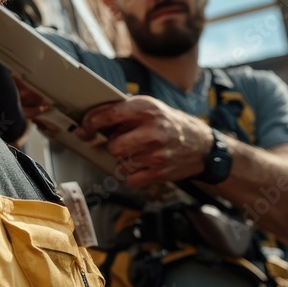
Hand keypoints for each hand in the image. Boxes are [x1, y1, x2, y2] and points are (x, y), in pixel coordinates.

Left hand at [81, 96, 214, 188]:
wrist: (202, 145)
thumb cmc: (169, 124)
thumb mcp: (149, 107)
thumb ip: (122, 111)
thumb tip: (88, 123)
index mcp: (146, 108)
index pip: (108, 115)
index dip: (91, 123)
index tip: (86, 128)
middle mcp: (152, 130)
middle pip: (112, 146)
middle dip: (113, 145)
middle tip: (122, 142)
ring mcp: (157, 153)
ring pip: (120, 164)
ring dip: (124, 160)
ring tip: (138, 153)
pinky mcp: (160, 173)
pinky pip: (130, 179)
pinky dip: (133, 175)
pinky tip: (143, 165)